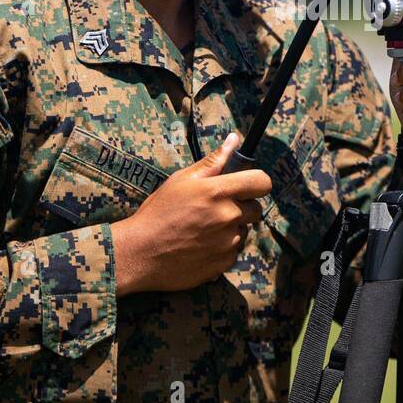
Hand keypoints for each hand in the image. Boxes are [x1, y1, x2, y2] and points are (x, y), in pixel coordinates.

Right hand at [111, 133, 269, 294]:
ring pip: (243, 230)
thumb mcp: (182, 180)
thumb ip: (213, 161)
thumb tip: (235, 139)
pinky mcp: (225, 263)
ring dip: (231, 228)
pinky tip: (200, 245)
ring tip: (202, 229)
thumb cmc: (158, 212)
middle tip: (214, 209)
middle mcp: (229, 216)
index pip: (262, 182)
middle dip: (241, 206)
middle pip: (255, 208)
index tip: (244, 186)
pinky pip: (234, 250)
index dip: (255, 182)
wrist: (140, 253)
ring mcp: (228, 242)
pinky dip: (223, 248)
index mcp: (219, 192)